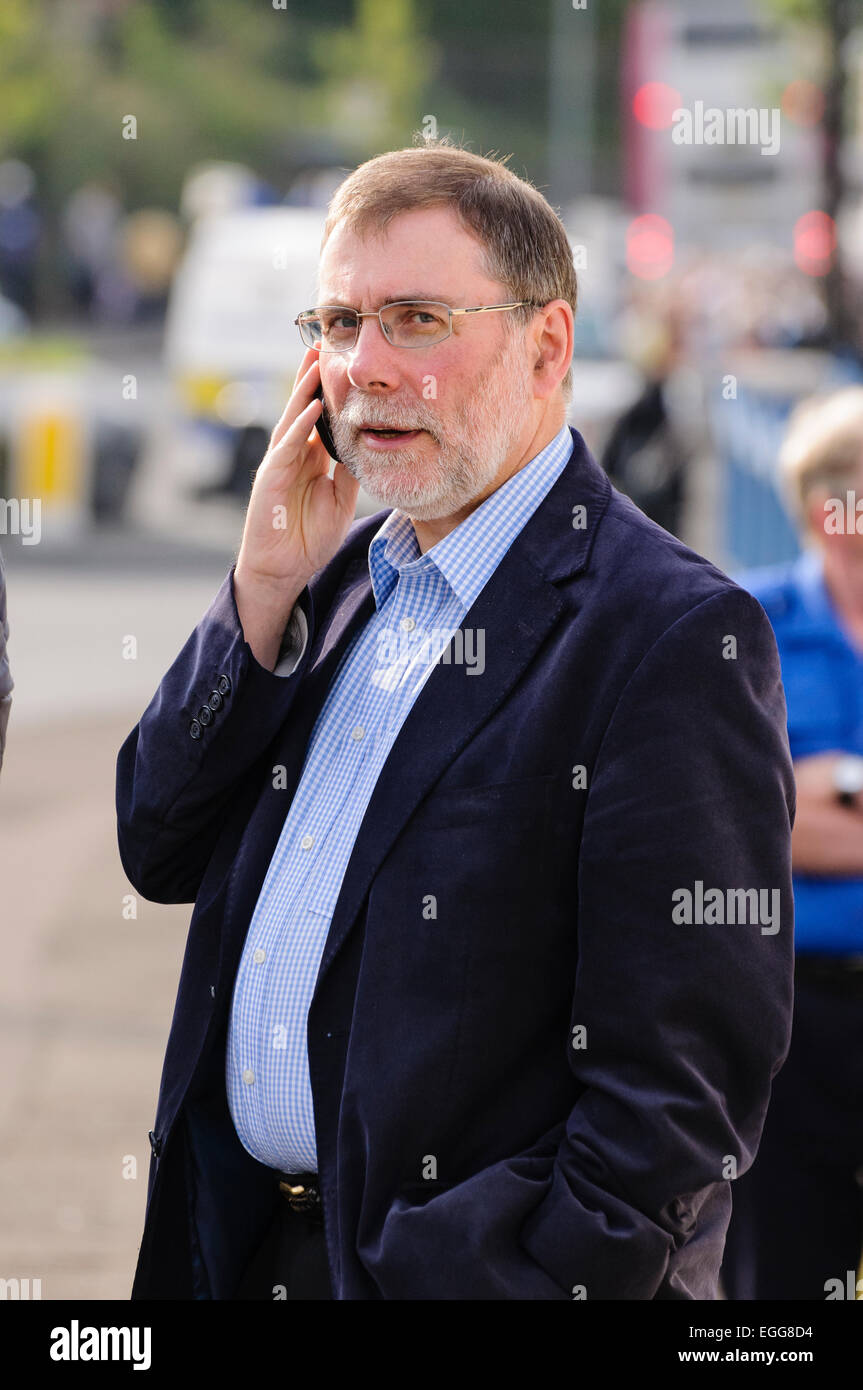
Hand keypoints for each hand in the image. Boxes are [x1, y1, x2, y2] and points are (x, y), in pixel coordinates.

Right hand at [233, 350, 359, 667]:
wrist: (284, 570)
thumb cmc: (309, 538)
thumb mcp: (340, 500)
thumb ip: (348, 472)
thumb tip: (366, 446)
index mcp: (309, 459)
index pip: (320, 417)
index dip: (328, 392)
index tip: (341, 365)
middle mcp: (293, 456)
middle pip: (302, 409)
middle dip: (311, 378)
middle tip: (324, 345)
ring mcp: (279, 466)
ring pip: (292, 420)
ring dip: (302, 391)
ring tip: (314, 363)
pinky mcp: (270, 480)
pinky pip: (286, 448)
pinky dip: (298, 428)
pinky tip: (309, 409)